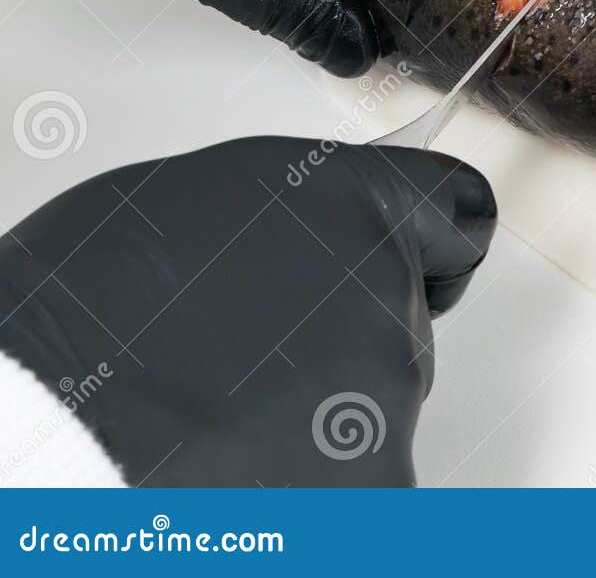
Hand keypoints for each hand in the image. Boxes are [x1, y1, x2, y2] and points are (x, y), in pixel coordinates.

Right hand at [0, 136, 494, 485]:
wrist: (41, 420)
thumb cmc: (78, 312)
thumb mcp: (191, 203)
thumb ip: (289, 224)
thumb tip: (308, 255)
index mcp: (353, 205)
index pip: (457, 213)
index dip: (434, 246)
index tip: (427, 265)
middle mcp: (390, 292)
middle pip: (402, 327)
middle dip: (342, 349)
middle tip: (246, 369)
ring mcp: (388, 393)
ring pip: (373, 413)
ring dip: (316, 424)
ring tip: (216, 429)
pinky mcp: (378, 486)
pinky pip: (361, 487)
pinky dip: (313, 491)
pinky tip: (235, 480)